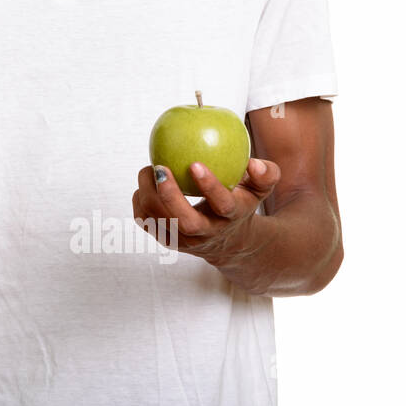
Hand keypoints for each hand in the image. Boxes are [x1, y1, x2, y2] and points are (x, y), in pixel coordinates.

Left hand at [132, 158, 280, 263]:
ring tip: (149, 170)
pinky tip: (144, 184)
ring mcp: (185, 240)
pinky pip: (146, 222)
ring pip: (161, 221)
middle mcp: (207, 233)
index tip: (195, 164)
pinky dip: (140, 202)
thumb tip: (253, 162)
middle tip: (160, 167)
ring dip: (148, 193)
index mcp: (230, 217)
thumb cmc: (241, 204)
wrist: (230, 242)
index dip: (210, 186)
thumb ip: (265, 175)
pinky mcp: (167, 240)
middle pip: (186, 221)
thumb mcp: (259, 190)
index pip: (223, 204)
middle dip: (169, 195)